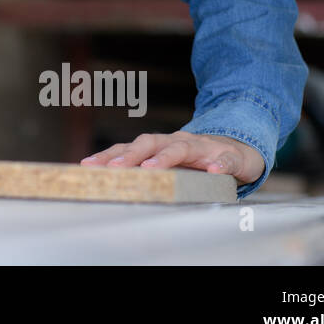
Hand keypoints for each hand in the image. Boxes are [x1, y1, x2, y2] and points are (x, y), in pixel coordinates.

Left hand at [80, 131, 264, 186]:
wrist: (236, 150)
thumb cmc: (195, 160)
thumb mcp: (168, 164)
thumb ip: (143, 170)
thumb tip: (108, 181)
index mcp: (159, 145)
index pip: (129, 147)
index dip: (108, 155)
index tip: (87, 165)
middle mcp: (177, 142)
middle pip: (149, 142)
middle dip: (130, 154)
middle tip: (113, 168)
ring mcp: (203, 147)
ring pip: (182, 147)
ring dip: (166, 157)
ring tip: (152, 168)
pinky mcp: (229, 156)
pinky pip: (226, 159)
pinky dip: (221, 164)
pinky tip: (216, 171)